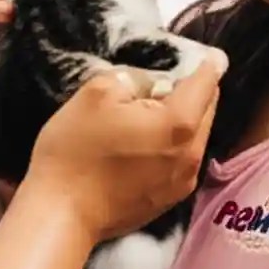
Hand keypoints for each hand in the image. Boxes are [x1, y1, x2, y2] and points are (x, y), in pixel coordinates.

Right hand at [24, 55, 224, 243]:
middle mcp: (191, 154)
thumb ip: (136, 76)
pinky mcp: (169, 199)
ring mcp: (183, 181)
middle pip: (206, 109)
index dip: (205, 61)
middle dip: (189, 92)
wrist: (61, 214)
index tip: (204, 54)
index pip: (208, 81)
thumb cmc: (76, 151)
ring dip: (178, 120)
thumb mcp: (97, 92)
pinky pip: (181, 159)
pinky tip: (139, 146)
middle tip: (156, 85)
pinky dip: (170, 145)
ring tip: (142, 117)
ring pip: (195, 135)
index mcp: (179, 123)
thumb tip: (156, 81)